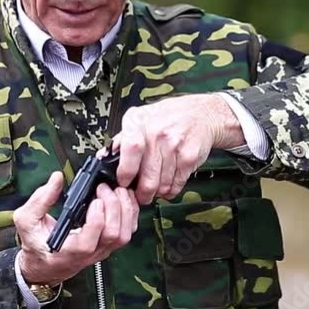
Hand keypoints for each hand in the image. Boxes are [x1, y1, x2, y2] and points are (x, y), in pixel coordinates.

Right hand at [13, 171, 138, 285]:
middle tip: (105, 188)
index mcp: (69, 250)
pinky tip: (123, 197)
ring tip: (117, 190)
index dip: (97, 218)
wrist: (45, 264)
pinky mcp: (110, 243)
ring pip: (125, 234)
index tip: (95, 199)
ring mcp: (103, 249)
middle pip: (114, 235)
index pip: (90, 240)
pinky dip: (131, 213)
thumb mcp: (27, 221)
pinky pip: (128, 231)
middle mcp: (90, 252)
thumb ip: (39, 200)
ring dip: (126, 209)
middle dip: (114, 207)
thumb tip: (57, 178)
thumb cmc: (36, 244)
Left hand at [108, 93, 244, 204]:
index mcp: (139, 121)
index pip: (130, 150)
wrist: (203, 114)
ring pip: (161, 185)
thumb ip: (123, 138)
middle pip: (147, 177)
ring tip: (156, 187)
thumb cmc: (170, 116)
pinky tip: (169, 182)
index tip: (123, 182)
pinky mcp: (189, 157)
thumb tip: (104, 157)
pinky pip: (176, 184)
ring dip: (157, 192)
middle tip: (141, 194)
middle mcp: (157, 133)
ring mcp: (174, 145)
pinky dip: (171, 189)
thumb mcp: (142, 118)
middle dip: (142, 193)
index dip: (125, 172)